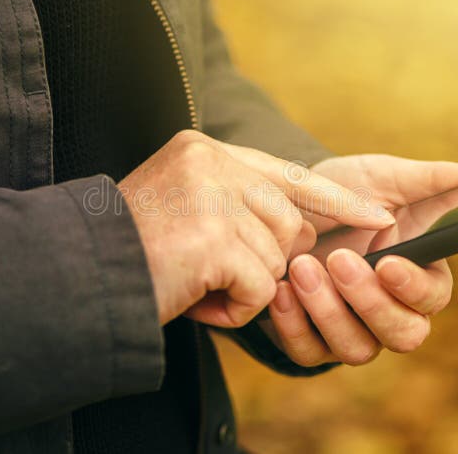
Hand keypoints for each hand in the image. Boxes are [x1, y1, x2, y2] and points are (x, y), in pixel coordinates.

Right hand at [118, 131, 394, 327]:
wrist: (77, 275)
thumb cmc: (132, 251)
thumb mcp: (186, 210)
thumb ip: (239, 205)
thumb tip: (301, 230)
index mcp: (205, 150)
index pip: (290, 173)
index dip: (337, 200)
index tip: (380, 215)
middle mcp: (212, 163)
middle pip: (287, 222)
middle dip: (265, 259)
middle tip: (210, 269)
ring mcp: (213, 197)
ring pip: (275, 257)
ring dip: (242, 285)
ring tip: (193, 281)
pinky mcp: (214, 238)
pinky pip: (259, 286)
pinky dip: (234, 306)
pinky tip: (195, 298)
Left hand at [264, 155, 457, 364]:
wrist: (285, 205)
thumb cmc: (347, 192)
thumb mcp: (385, 178)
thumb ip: (437, 179)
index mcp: (417, 274)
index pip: (433, 298)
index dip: (414, 287)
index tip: (388, 262)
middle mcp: (390, 310)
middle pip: (402, 335)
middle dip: (370, 302)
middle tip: (338, 259)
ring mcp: (350, 329)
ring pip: (356, 350)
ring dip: (328, 311)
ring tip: (300, 267)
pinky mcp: (310, 339)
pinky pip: (307, 353)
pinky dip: (292, 325)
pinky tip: (280, 290)